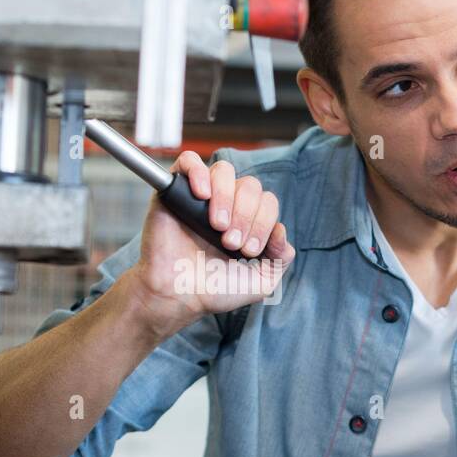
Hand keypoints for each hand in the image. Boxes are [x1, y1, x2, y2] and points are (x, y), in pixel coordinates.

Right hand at [129, 152, 295, 336]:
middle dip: (246, 215)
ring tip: (216, 225)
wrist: (176, 296)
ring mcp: (200, 196)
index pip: (267, 201)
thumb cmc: (214, 289)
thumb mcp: (260, 281)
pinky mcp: (175, 191)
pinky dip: (198, 172)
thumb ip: (280, 258)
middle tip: (230, 242)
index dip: (263, 222)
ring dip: (226, 197)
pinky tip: (202, 195)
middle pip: (250, 185)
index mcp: (247, 220)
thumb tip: (282, 230)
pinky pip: (189, 161)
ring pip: (224, 171)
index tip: (247, 250)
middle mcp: (226, 204)